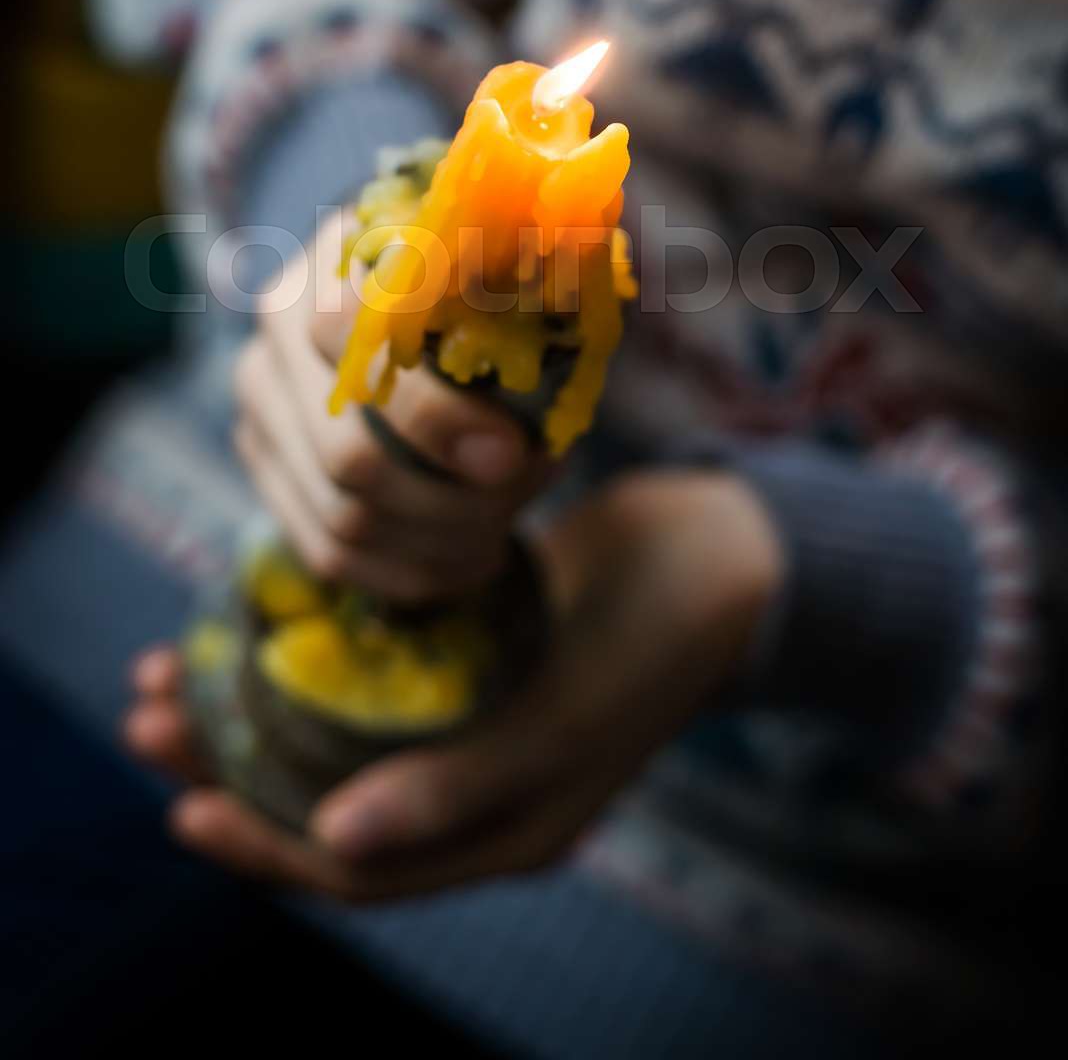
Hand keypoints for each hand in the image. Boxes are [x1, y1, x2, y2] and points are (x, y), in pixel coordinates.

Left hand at [124, 470, 781, 899]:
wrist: (727, 550)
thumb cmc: (657, 637)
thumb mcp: (566, 721)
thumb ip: (459, 788)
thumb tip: (333, 844)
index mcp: (504, 829)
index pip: (360, 870)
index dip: (264, 845)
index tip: (182, 798)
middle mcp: (478, 785)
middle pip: (327, 799)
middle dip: (232, 765)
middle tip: (149, 712)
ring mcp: (472, 718)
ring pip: (337, 733)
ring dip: (252, 705)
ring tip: (171, 665)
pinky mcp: (468, 654)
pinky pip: (368, 670)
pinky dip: (306, 651)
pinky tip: (254, 611)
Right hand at [234, 208, 548, 602]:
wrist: (412, 328)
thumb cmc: (471, 296)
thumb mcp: (493, 270)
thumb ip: (519, 283)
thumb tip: (565, 315)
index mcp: (322, 276)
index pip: (357, 354)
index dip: (436, 413)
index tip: (514, 450)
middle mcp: (272, 347)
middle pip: (349, 453)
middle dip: (451, 498)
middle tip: (523, 497)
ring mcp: (259, 420)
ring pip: (344, 516)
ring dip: (440, 541)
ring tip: (505, 529)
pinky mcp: (268, 479)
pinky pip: (328, 554)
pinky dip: (410, 572)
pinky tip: (472, 561)